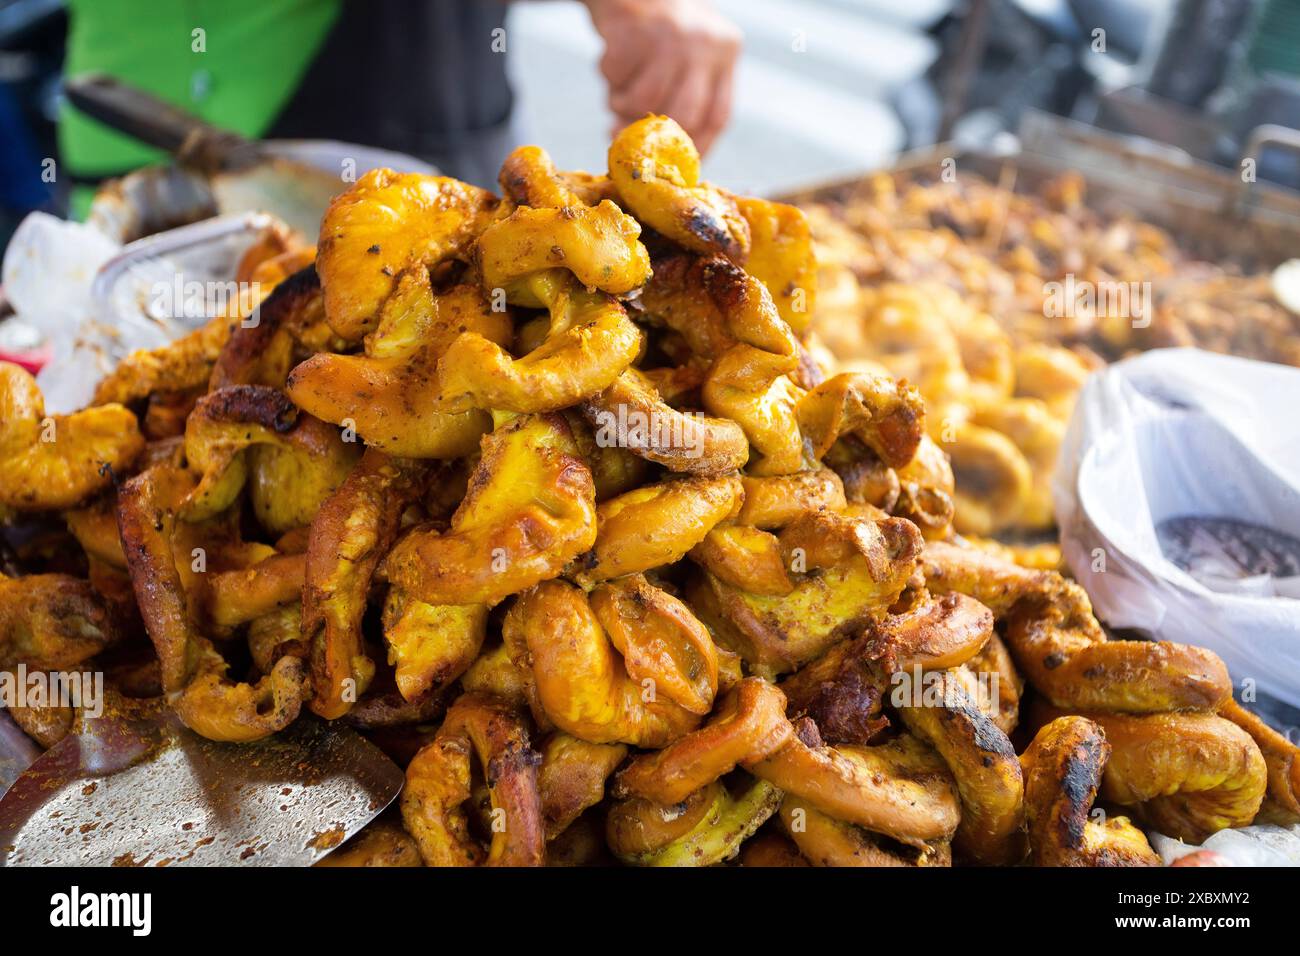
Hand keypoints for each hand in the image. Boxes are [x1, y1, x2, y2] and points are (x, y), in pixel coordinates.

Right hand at [584, 0, 740, 155]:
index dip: (697, 148)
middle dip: (653, 137)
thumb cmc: (657, 29)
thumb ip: (687, 96)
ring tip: (618, 90)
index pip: (718, 116)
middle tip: (626, 136)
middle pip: (685, 116)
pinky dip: (608, 78)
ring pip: (645, 102)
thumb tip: (663, 159)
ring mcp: (671, 36)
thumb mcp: (690, 54)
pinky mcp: (635, 31)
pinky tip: (613, 61)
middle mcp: (705, 43)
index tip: (674, 168)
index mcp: (726, 51)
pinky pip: (615, 79)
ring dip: (622, 104)